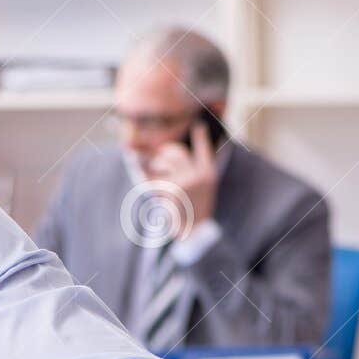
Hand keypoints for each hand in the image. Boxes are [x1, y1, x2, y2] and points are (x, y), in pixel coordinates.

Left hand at [143, 120, 217, 236]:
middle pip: (176, 152)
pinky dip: (150, 185)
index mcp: (208, 173)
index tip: (198, 125)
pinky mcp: (172, 189)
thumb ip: (191, 174)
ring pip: (162, 163)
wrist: (195, 233)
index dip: (201, 138)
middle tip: (157, 158)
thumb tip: (167, 159)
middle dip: (164, 153)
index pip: (203, 150)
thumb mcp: (201, 191)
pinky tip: (155, 195)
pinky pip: (154, 180)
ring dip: (155, 169)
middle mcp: (198, 174)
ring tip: (156, 180)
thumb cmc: (195, 212)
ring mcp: (185, 180)